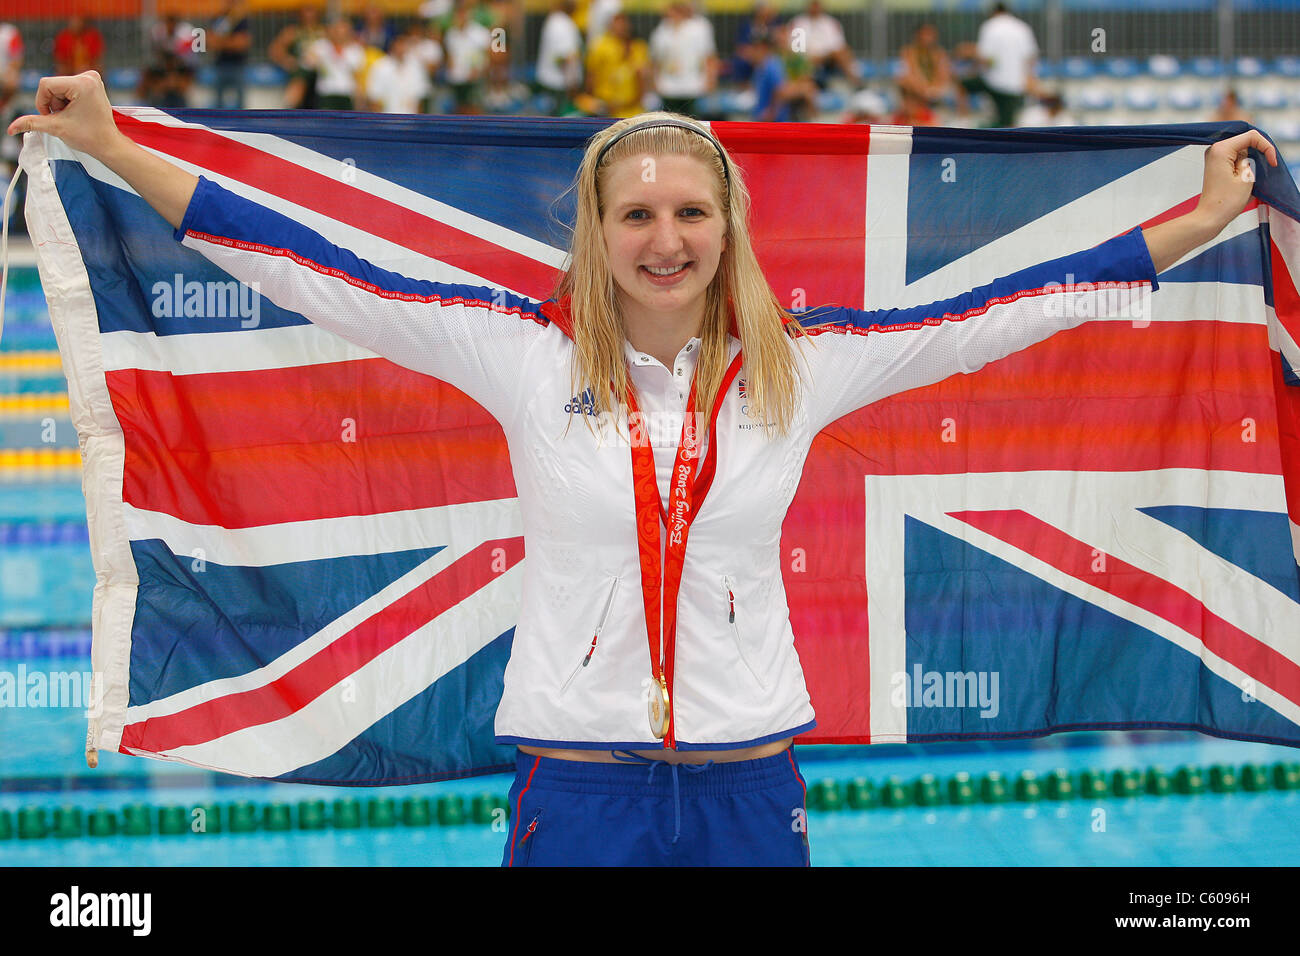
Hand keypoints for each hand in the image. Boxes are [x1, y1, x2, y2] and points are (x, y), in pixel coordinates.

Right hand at [7, 71, 124, 161]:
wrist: (109, 144)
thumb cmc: (90, 137)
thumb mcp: (56, 127)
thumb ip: (31, 123)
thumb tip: (11, 128)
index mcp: (83, 83)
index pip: (45, 85)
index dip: (42, 102)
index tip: (51, 116)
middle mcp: (89, 77)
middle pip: (52, 86)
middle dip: (54, 104)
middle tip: (67, 118)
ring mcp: (92, 79)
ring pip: (59, 88)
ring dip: (60, 103)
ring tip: (74, 116)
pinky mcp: (92, 84)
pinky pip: (68, 88)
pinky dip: (67, 101)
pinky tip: (77, 112)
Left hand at [1193, 128, 1277, 233]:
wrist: (1209, 218)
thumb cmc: (1226, 202)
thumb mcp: (1247, 176)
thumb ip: (1251, 159)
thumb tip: (1249, 153)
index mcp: (1221, 149)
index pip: (1251, 136)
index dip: (1266, 147)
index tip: (1272, 162)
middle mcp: (1215, 149)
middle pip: (1245, 141)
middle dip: (1258, 153)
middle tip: (1263, 168)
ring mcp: (1214, 158)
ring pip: (1241, 151)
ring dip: (1251, 161)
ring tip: (1250, 177)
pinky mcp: (1216, 166)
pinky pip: (1235, 159)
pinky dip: (1244, 165)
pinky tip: (1245, 178)